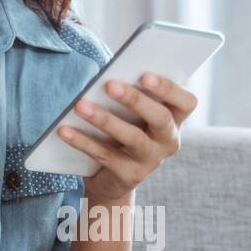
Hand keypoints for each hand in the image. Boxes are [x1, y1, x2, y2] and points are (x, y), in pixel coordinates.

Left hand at [58, 73, 197, 202]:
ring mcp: (151, 161)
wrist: (111, 176)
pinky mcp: (129, 176)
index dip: (169, 88)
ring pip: (132, 138)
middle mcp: (169, 141)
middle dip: (135, 100)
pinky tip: (64, 130)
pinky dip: (82, 141)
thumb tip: (108, 76)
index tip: (145, 74)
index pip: (186, 102)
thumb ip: (128, 95)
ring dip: (104, 119)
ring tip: (79, 105)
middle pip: (160, 118)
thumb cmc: (122, 129)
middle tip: (109, 84)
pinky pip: (105, 156)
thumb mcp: (130, 113)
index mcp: (175, 119)